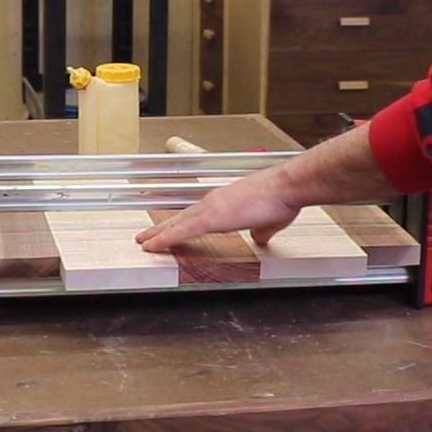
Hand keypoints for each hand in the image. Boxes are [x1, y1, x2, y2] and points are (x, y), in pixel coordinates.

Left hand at [136, 166, 300, 251]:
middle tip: (145, 237)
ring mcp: (211, 207)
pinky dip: (166, 238)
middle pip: (182, 218)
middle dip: (163, 228)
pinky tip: (154, 245)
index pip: (197, 216)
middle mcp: (215, 201)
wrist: (287, 186)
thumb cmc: (282, 198)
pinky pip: (182, 231)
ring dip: (159, 234)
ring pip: (178, 224)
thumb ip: (261, 231)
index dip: (181, 224)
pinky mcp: (212, 216)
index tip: (169, 231)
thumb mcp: (270, 221)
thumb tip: (260, 239)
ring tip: (143, 243)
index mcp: (226, 202)